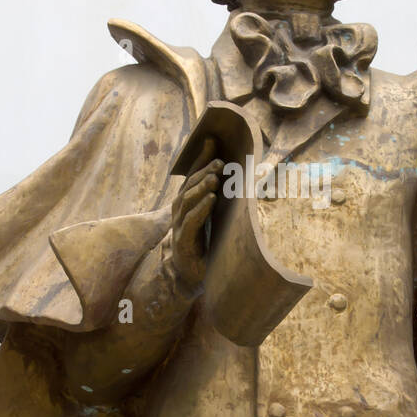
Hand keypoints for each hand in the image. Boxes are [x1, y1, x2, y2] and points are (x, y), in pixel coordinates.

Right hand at [169, 139, 221, 288]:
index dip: (201, 158)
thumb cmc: (203, 244)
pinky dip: (201, 209)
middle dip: (204, 171)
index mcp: (186, 203)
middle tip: (220, 161)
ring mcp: (178, 226)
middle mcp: (179, 211)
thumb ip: (218, 197)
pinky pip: (190, 221)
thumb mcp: (211, 217)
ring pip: (187, 201)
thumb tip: (238, 177)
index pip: (192, 176)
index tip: (213, 140)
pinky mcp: (183, 241)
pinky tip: (212, 200)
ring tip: (216, 177)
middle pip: (189, 186)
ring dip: (202, 187)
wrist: (190, 276)